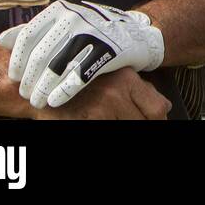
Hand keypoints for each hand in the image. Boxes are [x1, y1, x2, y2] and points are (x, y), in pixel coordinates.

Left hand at [0, 0, 164, 109]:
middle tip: (26, 95)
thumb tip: (2, 40)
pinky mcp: (108, 51)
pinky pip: (78, 76)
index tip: (14, 78)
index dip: (17, 61)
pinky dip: (63, 91)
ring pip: (56, 68)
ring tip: (38, 101)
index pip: (27, 37)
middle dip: (29, 80)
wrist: (133, 33)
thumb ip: (35, 31)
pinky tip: (55, 101)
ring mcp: (92, 34)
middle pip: (40, 56)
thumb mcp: (64, 22)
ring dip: (43, 89)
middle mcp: (74, 18)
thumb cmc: (91, 30)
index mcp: (59, 10)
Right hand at [32, 69, 171, 119]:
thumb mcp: (115, 74)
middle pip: (143, 124)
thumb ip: (141, 89)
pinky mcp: (81, 123)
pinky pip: (102, 131)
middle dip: (140, 124)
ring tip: (109, 117)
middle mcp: (114, 94)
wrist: (39, 81)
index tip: (155, 121)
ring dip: (119, 125)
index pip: (157, 110)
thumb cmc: (81, 75)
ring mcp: (97, 111)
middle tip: (127, 117)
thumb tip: (164, 108)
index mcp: (126, 79)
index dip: (158, 120)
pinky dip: (104, 127)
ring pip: (123, 128)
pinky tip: (96, 120)